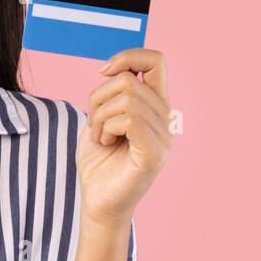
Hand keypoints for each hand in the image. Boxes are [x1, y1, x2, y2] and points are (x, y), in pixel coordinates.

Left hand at [77, 47, 172, 225]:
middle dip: (99, 97)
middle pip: (130, 80)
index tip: (102, 72)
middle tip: (94, 124)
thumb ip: (111, 94)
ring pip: (127, 99)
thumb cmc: (99, 164)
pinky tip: (104, 143)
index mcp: (155, 106)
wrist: (98, 203)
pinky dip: (107, 128)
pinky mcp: (154, 154)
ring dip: (99, 116)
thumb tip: (112, 68)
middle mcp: (166, 118)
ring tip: (99, 137)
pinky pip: (130, 120)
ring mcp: (163, 137)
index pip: (156, 60)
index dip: (128, 57)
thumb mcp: (101, 119)